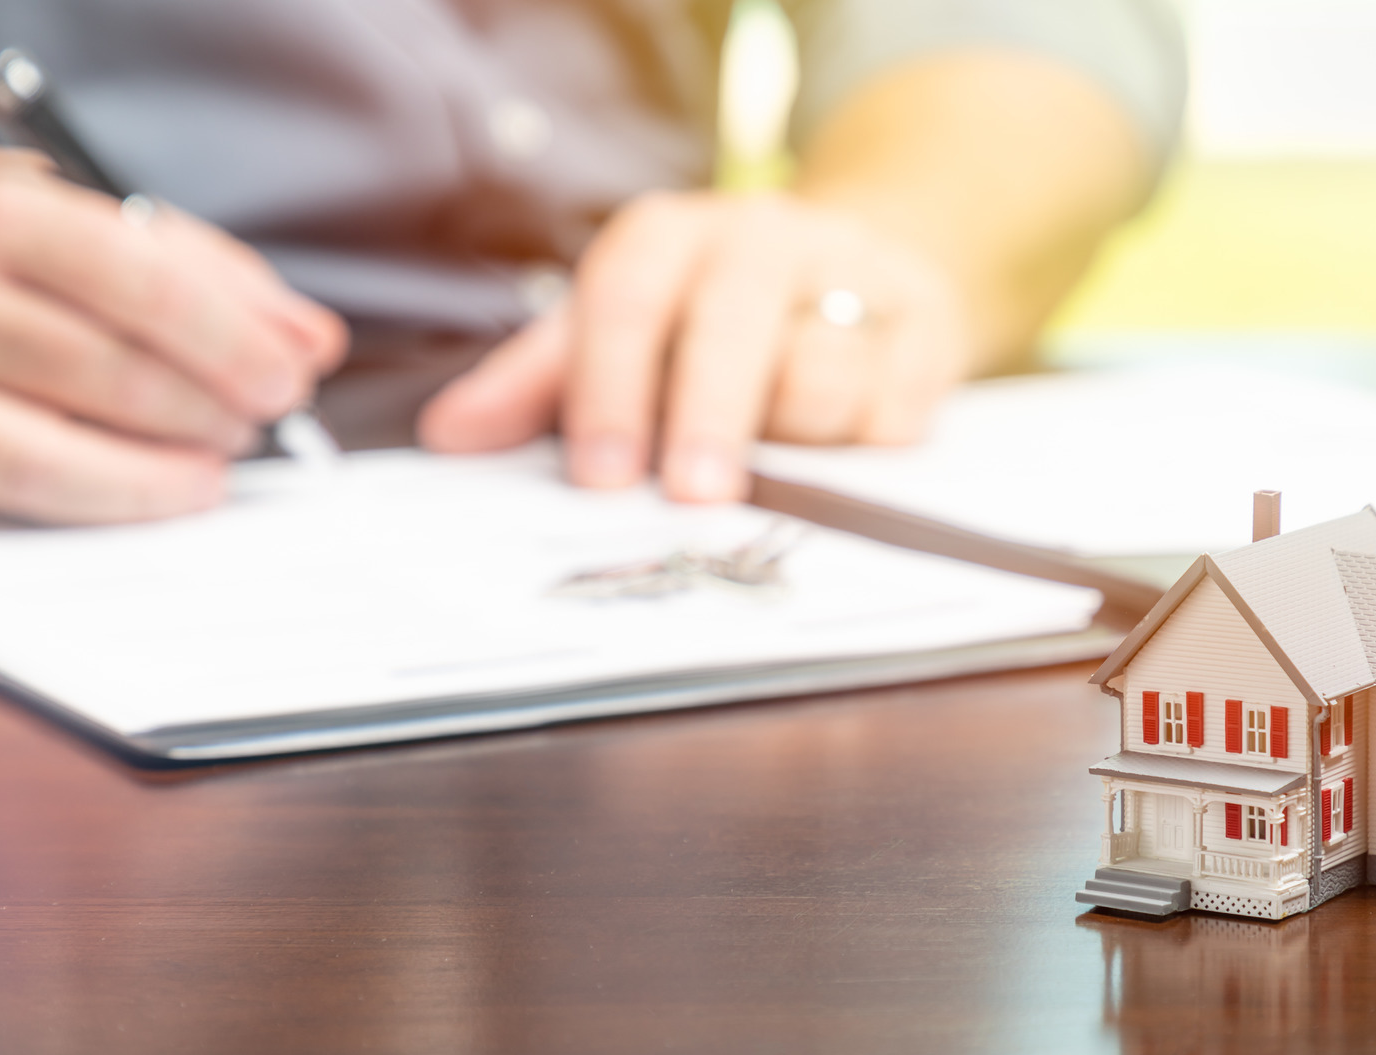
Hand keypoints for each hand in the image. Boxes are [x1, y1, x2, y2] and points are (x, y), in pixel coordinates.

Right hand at [0, 145, 345, 523]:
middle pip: (126, 362)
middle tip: (272, 409)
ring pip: (86, 427)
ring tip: (230, 442)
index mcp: (1, 209)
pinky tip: (181, 485)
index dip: (239, 337)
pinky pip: (38, 479)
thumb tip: (307, 336)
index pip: (149, 281)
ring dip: (187, 445)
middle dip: (225, 397)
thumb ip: (195, 266)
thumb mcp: (69, 216)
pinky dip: (130, 490)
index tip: (297, 367)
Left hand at [417, 191, 969, 501]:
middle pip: (730, 322)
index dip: (610, 391)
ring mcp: (849, 269)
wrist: (857, 266)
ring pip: (823, 368)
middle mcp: (757, 236)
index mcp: (668, 238)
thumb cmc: (710, 319)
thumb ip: (538, 387)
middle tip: (693, 497)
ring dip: (799, 433)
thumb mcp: (618, 337)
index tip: (601, 477)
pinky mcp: (925, 315)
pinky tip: (852, 439)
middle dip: (709, 416)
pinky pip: (899, 401)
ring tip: (787, 448)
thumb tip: (450, 437)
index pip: (626, 302)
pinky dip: (871, 439)